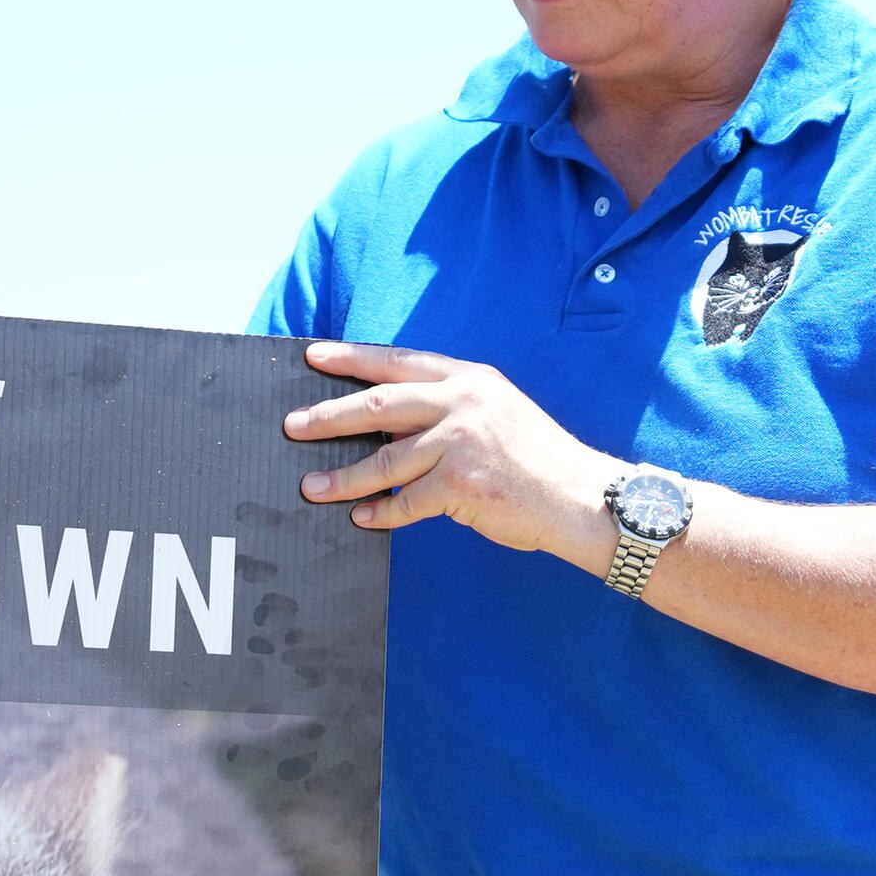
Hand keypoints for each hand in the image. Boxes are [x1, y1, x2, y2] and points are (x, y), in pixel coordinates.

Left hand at [288, 343, 617, 565]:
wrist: (581, 497)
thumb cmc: (537, 460)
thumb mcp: (497, 411)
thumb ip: (450, 408)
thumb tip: (390, 420)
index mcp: (469, 379)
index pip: (398, 362)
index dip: (353, 358)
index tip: (314, 357)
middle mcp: (463, 402)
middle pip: (379, 403)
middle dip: (330, 415)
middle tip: (293, 426)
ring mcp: (462, 443)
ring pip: (385, 459)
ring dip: (343, 476)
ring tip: (311, 486)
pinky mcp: (462, 485)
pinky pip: (407, 502)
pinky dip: (382, 513)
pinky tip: (362, 518)